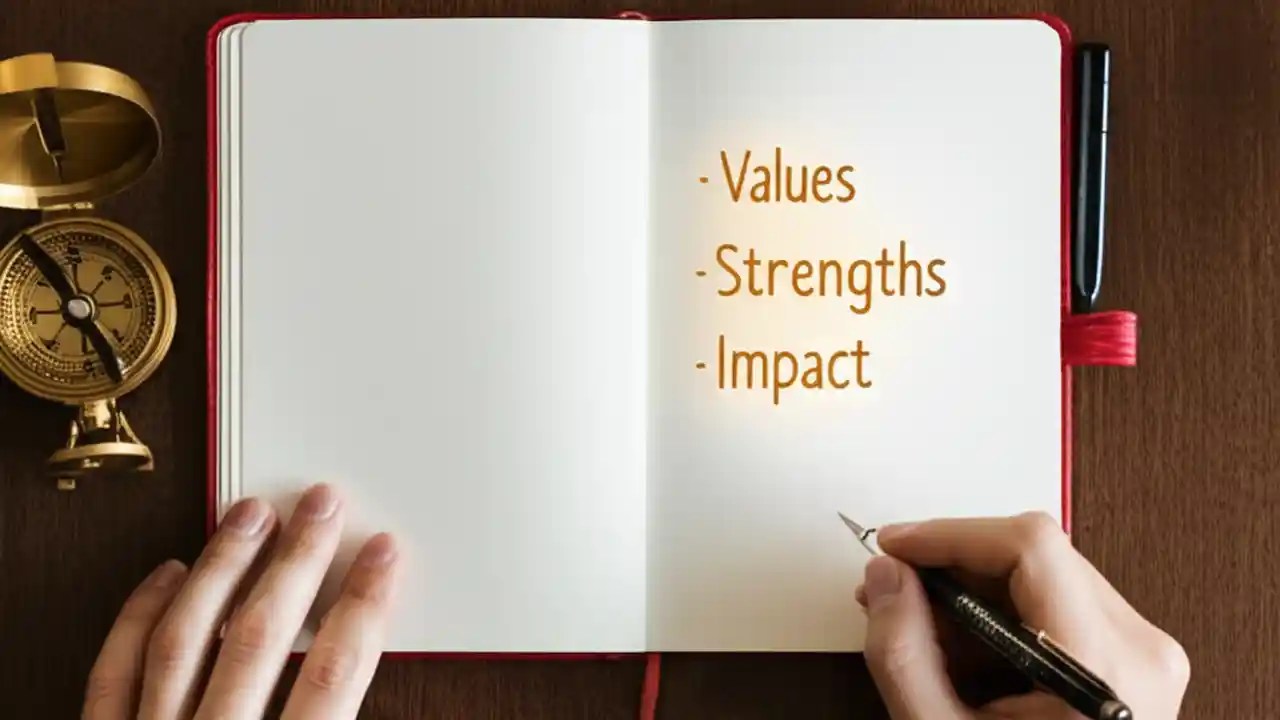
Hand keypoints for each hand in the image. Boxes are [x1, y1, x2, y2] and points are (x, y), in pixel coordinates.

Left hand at [83, 483, 400, 718]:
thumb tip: (365, 658)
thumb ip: (332, 717)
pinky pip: (115, 673)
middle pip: (260, 637)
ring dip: (223, 566)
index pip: (332, 674)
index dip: (364, 605)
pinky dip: (140, 617)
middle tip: (321, 506)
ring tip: (250, 513)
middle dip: (298, 561)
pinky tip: (170, 573)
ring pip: (183, 639)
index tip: (383, 556)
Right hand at [855, 512, 1189, 719]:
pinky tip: (962, 651)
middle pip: (1033, 552)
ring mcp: (1143, 652)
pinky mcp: (1133, 658)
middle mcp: (1140, 647)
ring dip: (972, 590)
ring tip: (922, 633)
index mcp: (1105, 665)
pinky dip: (1000, 614)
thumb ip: (904, 654)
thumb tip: (885, 579)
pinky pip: (1057, 602)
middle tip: (893, 589)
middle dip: (951, 563)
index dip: (949, 534)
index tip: (896, 547)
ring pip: (1041, 572)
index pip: (1027, 546)